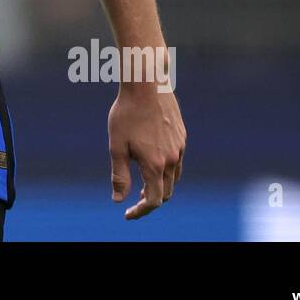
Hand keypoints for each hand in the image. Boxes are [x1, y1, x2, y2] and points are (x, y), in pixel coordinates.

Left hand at [108, 85, 185, 219]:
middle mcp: (172, 159)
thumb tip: (119, 200)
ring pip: (174, 177)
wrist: (146, 85)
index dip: (141, 211)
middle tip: (135, 200)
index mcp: (154, 164)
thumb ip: (119, 175)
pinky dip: (167, 169)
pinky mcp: (182, 136)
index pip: (153, 200)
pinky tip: (154, 160)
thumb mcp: (116, 146)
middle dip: (151, 199)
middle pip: (166, 192)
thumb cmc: (126, 113)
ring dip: (161, 185)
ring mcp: (179, 147)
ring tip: (144, 183)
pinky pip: (177, 160)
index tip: (128, 214)